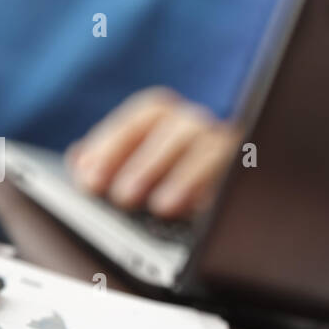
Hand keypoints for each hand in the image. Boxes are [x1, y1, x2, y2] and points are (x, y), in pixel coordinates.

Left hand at [66, 87, 240, 218]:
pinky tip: (203, 210)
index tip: (90, 178)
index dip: (113, 144)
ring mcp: (231, 148)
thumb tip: (77, 158)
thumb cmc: (165, 188)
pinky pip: (241, 175)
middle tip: (123, 197)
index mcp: (171, 120)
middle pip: (178, 127)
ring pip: (213, 147)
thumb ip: (104, 162)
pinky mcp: (251, 175)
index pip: (143, 117)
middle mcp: (202, 128)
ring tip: (162, 207)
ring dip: (184, 176)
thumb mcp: (131, 175)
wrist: (230, 210)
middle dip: (146, 162)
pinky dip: (220, 190)